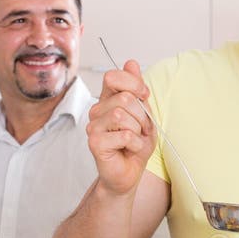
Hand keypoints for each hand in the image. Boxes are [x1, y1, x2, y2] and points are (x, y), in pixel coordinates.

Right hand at [87, 59, 156, 196]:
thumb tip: (131, 63)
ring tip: (135, 140)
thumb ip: (137, 90)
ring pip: (123, 116)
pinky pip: (124, 135)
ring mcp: (94, 126)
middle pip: (124, 98)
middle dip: (142, 116)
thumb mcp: (144, 114)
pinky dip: (136, 144)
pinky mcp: (95, 142)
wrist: (128, 174)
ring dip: (138, 131)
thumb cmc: (135, 146)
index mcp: (108, 100)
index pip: (113, 77)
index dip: (133, 84)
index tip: (144, 96)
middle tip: (142, 130)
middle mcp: (98, 110)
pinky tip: (130, 150)